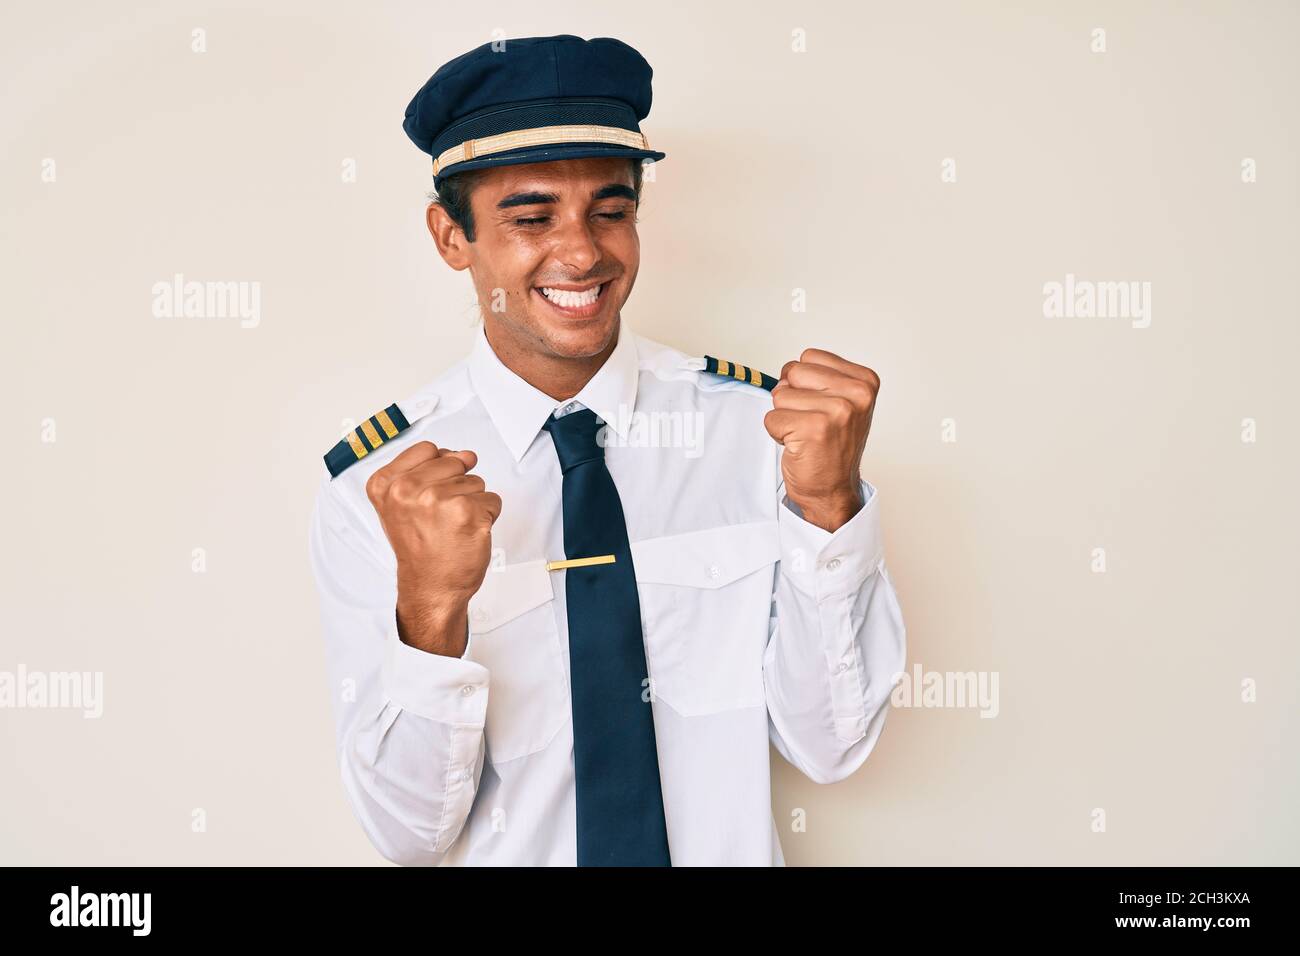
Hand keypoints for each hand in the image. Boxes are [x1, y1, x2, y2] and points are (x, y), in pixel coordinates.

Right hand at [365, 442, 501, 655]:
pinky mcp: (467, 512)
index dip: (438, 470)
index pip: (428, 449)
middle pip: (455, 461)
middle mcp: (406, 489)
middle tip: (440, 517)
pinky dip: (487, 516)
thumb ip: (428, 470)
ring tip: (452, 527)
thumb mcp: (402, 504)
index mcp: (385, 484)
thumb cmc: (420, 547)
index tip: (428, 495)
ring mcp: (437, 499)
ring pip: (475, 481)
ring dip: (471, 503)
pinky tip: (467, 533)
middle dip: (456, 486)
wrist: (431, 587)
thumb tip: (466, 454)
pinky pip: (492, 500)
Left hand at [763, 348, 879, 531]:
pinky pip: (772, 418)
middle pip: (793, 372)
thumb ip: (819, 378)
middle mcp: (856, 394)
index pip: (809, 357)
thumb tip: (787, 372)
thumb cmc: (833, 448)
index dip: (804, 383)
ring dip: (786, 417)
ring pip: (781, 395)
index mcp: (864, 381)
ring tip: (806, 435)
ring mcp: (838, 411)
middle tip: (811, 423)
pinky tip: (799, 446)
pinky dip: (778, 433)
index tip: (821, 407)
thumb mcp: (841, 403)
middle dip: (793, 398)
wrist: (833, 491)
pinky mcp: (815, 429)